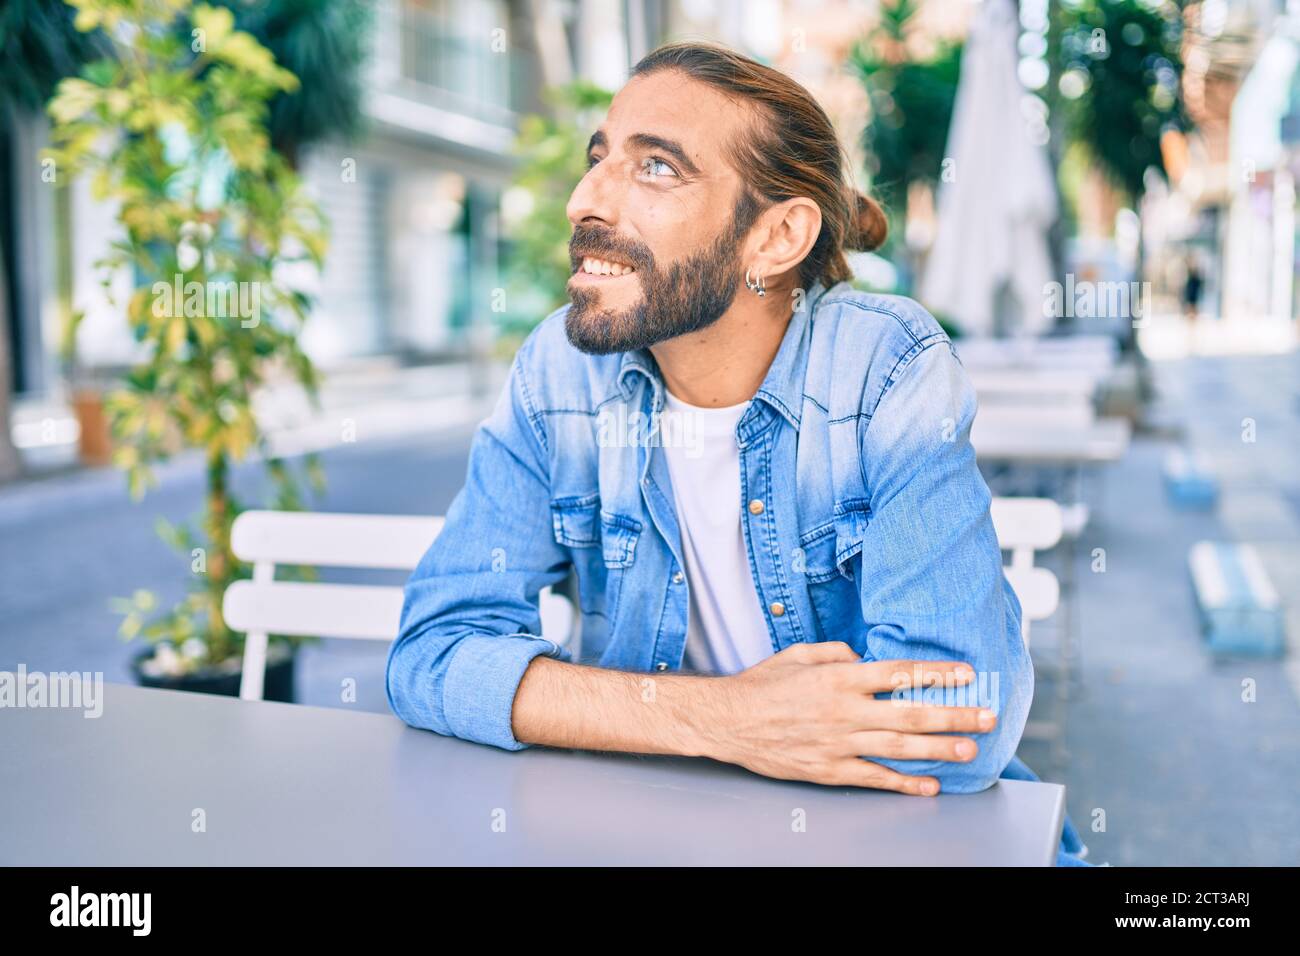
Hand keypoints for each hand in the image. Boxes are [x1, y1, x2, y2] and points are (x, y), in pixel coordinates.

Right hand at [704, 641, 995, 794]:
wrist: (728, 721)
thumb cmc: (762, 685)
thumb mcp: (799, 654)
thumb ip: (836, 653)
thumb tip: (863, 659)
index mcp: (839, 678)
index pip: (899, 674)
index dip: (936, 674)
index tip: (966, 674)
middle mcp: (844, 711)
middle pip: (910, 713)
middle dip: (954, 715)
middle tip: (987, 717)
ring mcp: (838, 743)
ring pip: (899, 747)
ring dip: (939, 750)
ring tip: (970, 750)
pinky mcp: (828, 769)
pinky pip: (873, 777)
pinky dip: (903, 783)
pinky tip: (928, 786)